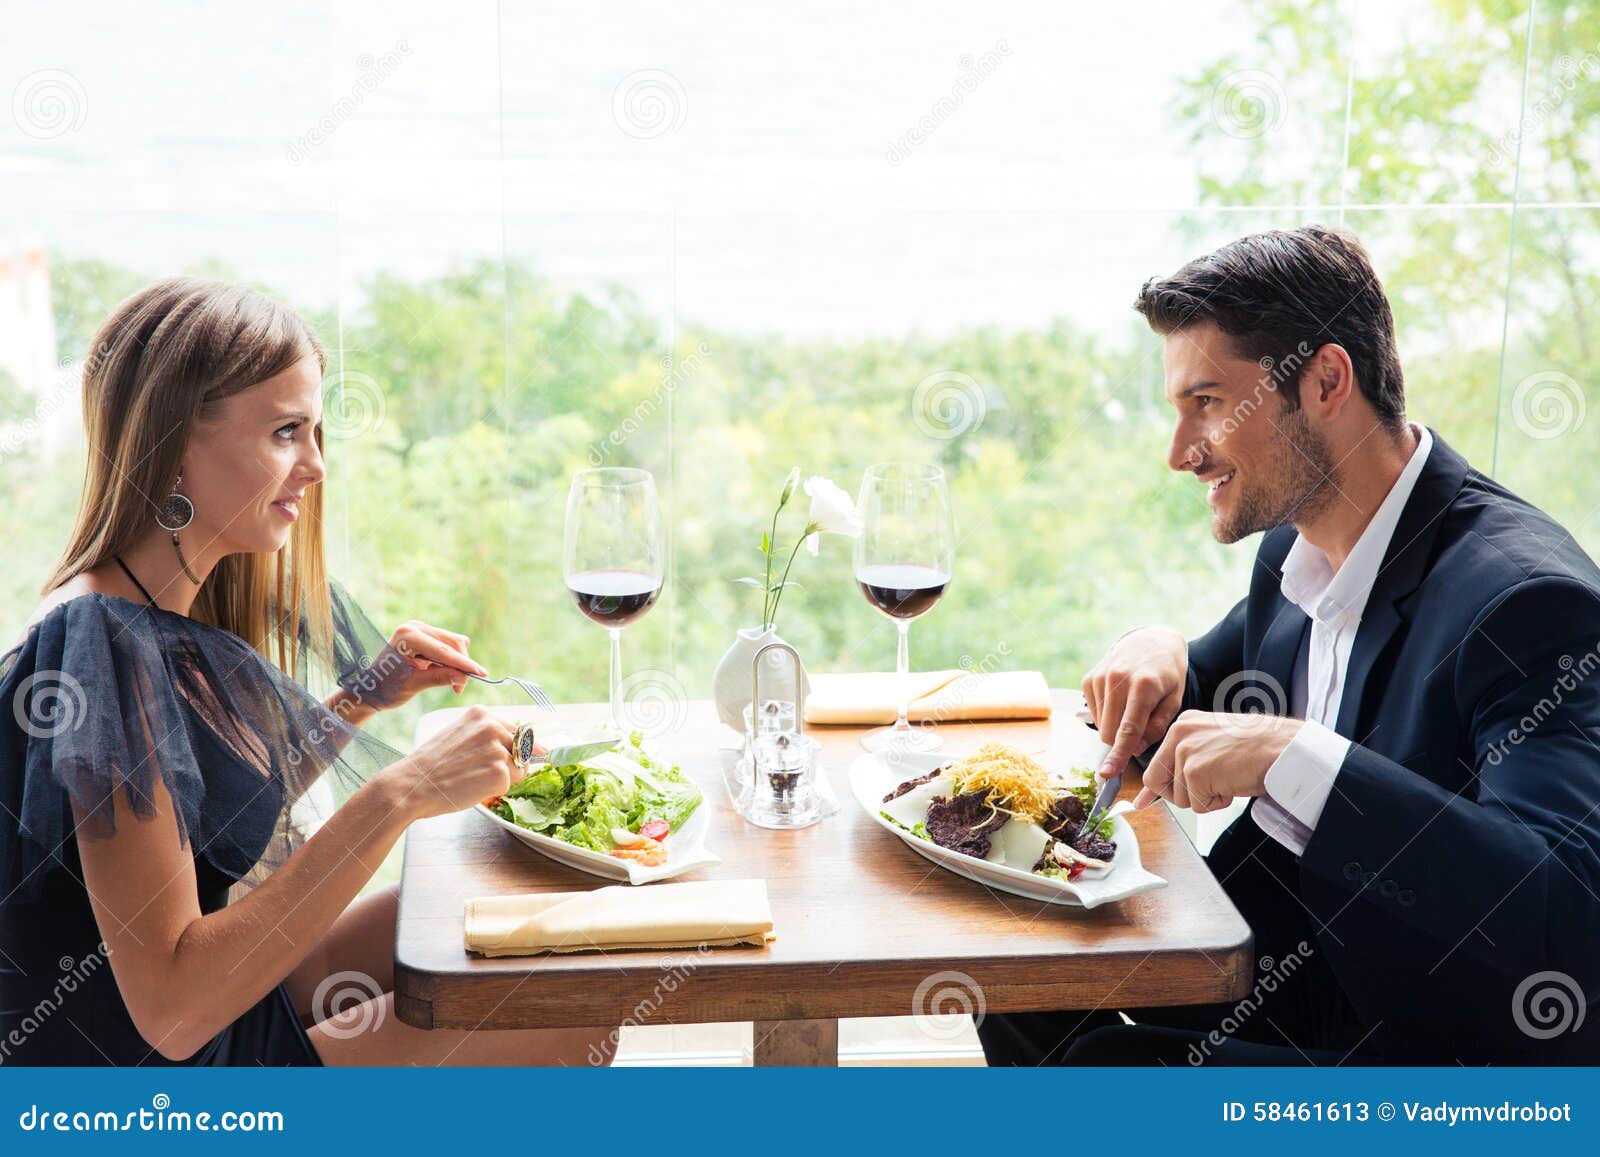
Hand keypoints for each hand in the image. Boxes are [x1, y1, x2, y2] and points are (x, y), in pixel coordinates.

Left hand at [360, 620, 489, 711]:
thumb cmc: (385, 688)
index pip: (443, 650)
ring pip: (454, 643)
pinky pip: (448, 645)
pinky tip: (444, 673)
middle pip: (453, 642)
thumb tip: (464, 677)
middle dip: (461, 664)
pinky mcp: (425, 634)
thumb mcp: (413, 686)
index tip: (483, 674)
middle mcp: (414, 627)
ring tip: (452, 683)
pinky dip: (451, 660)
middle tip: (459, 688)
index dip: (464, 663)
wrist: (370, 688)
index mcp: (407, 636)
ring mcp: (420, 628)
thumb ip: (439, 678)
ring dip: (458, 663)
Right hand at [380, 705, 515, 820]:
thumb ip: (488, 735)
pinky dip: (492, 791)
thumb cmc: (432, 764)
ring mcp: (498, 750)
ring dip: (500, 778)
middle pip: (520, 750)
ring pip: (518, 770)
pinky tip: (471, 787)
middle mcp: (493, 727)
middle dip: (505, 764)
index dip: (508, 749)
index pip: (515, 731)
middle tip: (474, 770)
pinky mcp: (500, 773)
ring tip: (471, 778)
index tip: (495, 758)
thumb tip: (535, 747)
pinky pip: (507, 786)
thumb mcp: (459, 735)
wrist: (411, 785)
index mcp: (482, 715)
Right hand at [1082, 625, 1187, 779]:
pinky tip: (1120, 700)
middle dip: (1123, 741)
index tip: (1107, 773)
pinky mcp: (1088, 679)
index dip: (1119, 755)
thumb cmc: (1167, 672)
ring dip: (1115, 727)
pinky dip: (1107, 715)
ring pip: (1101, 725)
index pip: (1128, 729)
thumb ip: (1158, 726)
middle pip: (1110, 732)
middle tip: (1141, 729)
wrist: (1150, 640)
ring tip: (1132, 708)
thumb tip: (1135, 747)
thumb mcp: (1175, 698)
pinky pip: (1093, 713)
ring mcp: (1099, 677)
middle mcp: (1117, 679)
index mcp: (1143, 686)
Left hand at [1133, 710, 1302, 811]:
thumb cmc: (1257, 748)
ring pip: (1180, 797)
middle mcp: (1179, 734)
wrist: (1283, 747)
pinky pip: (1197, 804)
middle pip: (1156, 781)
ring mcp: (1185, 751)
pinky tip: (1232, 783)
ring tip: (1228, 778)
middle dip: (1179, 794)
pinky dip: (1217, 803)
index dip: (1155, 788)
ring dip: (1206, 798)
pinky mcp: (1195, 771)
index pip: (1155, 763)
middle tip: (1208, 789)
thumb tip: (1150, 794)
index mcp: (1183, 726)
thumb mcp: (1213, 746)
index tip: (1142, 802)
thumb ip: (1185, 762)